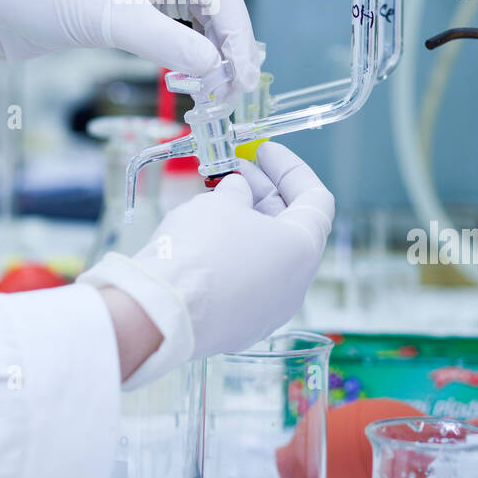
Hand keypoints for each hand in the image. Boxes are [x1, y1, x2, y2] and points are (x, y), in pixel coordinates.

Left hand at [0, 0, 258, 98]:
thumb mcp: (110, 20)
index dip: (238, 38)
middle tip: (232, 95)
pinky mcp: (129, 10)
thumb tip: (214, 68)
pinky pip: (174, 34)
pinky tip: (191, 81)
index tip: (243, 78)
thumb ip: (167, 43)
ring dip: (209, 58)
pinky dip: (186, 58)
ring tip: (214, 96)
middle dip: (227, 51)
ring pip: (197, 24)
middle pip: (215, 8)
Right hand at [80, 142, 334, 387]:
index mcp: (303, 250)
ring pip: (265, 257)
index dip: (290, 168)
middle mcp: (295, 285)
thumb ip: (238, 191)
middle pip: (289, 228)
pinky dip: (233, 255)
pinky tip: (204, 236)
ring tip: (214, 200)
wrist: (162, 312)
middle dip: (262, 193)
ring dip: (246, 224)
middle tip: (234, 170)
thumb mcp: (222, 202)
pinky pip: (244, 283)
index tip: (264, 150)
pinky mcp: (241, 327)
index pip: (315, 200)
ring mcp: (268, 311)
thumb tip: (238, 192)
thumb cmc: (201, 250)